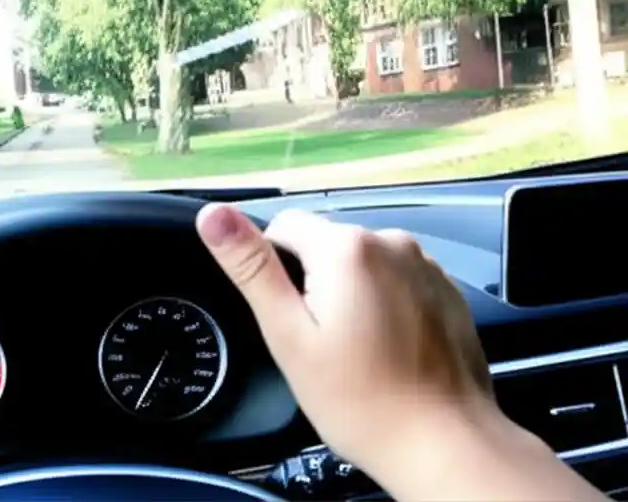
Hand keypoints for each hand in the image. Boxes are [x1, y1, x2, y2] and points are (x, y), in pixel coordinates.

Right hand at [196, 205, 603, 500]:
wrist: (445, 444)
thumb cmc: (360, 399)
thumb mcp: (288, 335)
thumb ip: (250, 267)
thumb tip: (213, 214)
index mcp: (346, 247)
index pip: (282, 227)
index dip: (274, 272)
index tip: (290, 319)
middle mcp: (391, 242)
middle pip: (324, 244)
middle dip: (314, 284)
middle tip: (321, 343)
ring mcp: (425, 266)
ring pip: (360, 264)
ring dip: (350, 294)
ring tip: (357, 350)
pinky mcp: (445, 291)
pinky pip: (396, 282)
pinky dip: (384, 306)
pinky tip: (387, 349)